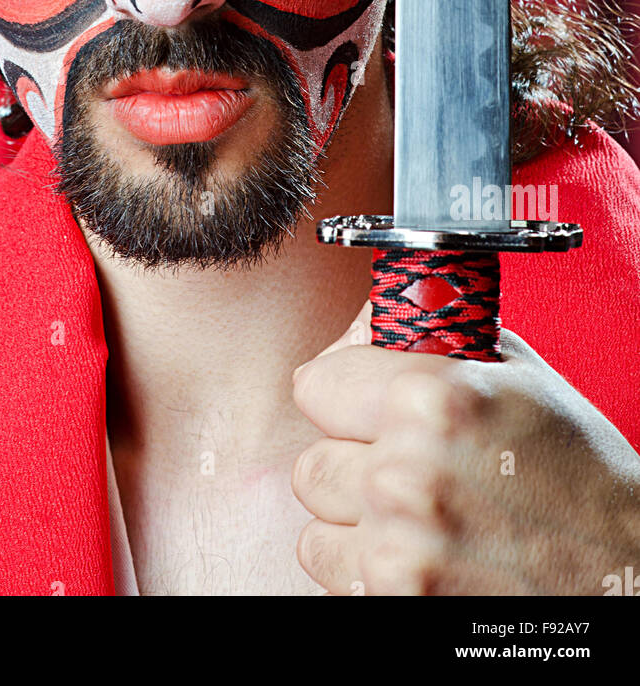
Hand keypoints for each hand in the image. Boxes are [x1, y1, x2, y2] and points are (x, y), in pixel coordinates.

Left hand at [291, 327, 639, 595]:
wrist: (626, 578)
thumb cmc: (578, 476)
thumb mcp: (518, 376)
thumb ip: (429, 336)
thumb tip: (358, 323)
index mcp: (434, 398)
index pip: (316, 384)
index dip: (347, 393)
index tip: (372, 404)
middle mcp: (408, 470)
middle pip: (313, 455)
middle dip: (355, 456)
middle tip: (414, 465)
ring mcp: (398, 543)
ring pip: (317, 509)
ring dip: (354, 510)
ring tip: (419, 509)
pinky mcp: (395, 598)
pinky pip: (324, 561)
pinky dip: (357, 558)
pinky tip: (417, 548)